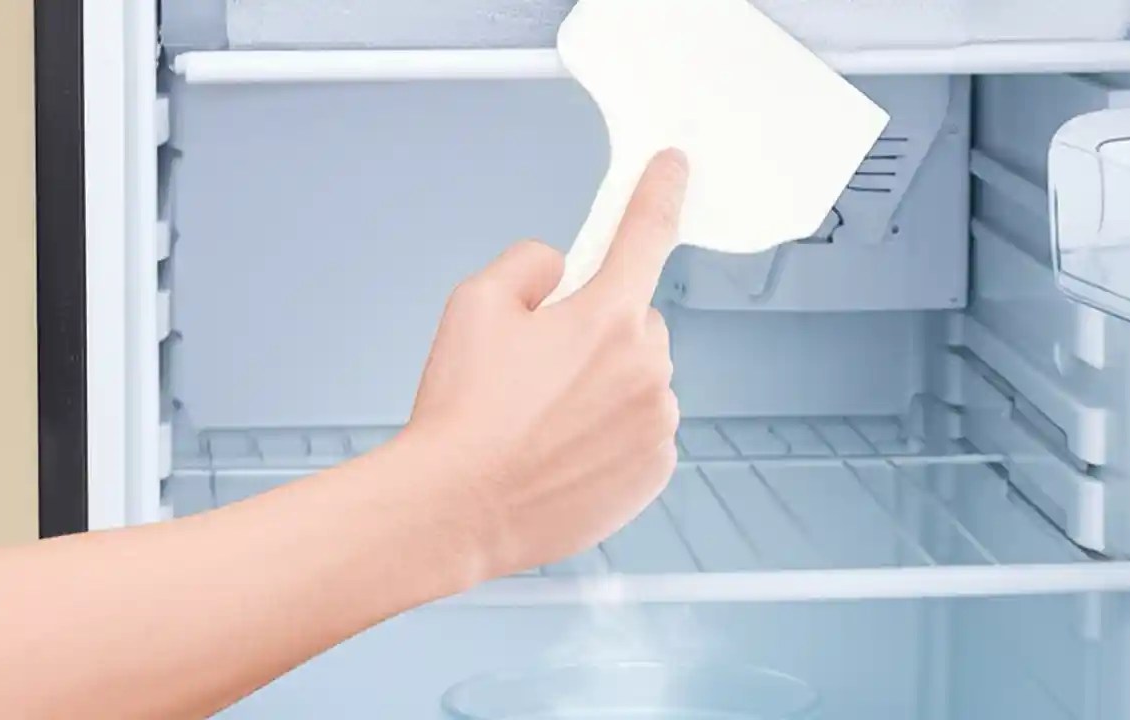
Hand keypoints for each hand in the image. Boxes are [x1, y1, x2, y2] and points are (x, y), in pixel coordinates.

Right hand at [405, 149, 688, 581]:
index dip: (661, 191)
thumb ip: (529, 264)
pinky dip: (614, 435)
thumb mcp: (474, 304)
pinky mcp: (653, 473)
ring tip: (544, 422)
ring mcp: (656, 425)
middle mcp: (647, 368)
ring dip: (609, 387)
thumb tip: (560, 269)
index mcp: (607, 317)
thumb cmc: (461, 410)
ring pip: (643, 381)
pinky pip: (644, 433)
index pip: (646, 233)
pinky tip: (563, 453)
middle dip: (600, 331)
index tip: (675, 165)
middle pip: (637, 323)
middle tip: (539, 369)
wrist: (454, 509)